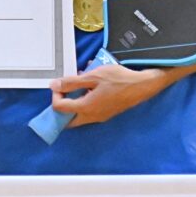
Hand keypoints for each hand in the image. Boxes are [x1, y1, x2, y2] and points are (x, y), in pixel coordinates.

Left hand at [49, 62, 167, 127]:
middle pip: (67, 120)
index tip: (60, 85)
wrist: (141, 86)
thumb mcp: (92, 76)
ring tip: (78, 87)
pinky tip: (89, 89)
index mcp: (86, 108)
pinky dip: (84, 103)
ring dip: (73, 104)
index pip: (60, 107)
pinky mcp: (105, 114)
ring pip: (78, 117)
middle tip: (63, 92)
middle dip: (62, 107)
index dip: (55, 95)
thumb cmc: (119, 80)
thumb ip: (72, 82)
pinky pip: (88, 113)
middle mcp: (91, 117)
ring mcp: (99, 117)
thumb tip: (54, 86)